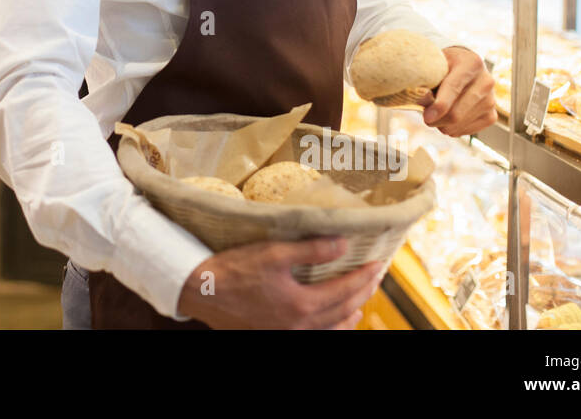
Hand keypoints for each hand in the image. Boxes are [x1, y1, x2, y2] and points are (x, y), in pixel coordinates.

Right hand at [176, 238, 386, 328]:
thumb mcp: (273, 252)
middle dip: (363, 292)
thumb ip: (310, 250)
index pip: (345, 290)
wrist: (202, 291)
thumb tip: (342, 245)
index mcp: (301, 305)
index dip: (365, 276)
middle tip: (375, 277)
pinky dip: (331, 327)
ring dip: (350, 314)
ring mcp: (288, 334)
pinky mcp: (277, 335)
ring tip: (359, 301)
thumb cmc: (234, 269)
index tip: (378, 263)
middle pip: (344, 311)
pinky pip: (315, 335)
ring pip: (332, 329)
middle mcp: (299, 326)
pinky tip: (331, 320)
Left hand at [422, 46, 496, 136]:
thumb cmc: (444, 66)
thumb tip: (421, 97)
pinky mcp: (492, 116)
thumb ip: (426, 81)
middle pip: (456, 113)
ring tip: (438, 111)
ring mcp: (491, 100)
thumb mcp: (434, 66)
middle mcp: (486, 82)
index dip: (439, 105)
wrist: (464, 68)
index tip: (427, 117)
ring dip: (442, 124)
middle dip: (436, 119)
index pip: (454, 88)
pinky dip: (451, 128)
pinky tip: (449, 116)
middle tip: (426, 116)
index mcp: (472, 63)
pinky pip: (465, 131)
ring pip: (458, 125)